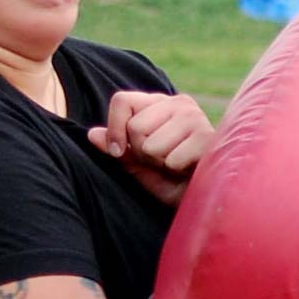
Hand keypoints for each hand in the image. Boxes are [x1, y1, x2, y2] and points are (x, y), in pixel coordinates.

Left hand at [88, 92, 213, 205]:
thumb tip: (92, 135)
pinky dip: (176, 171)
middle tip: (162, 161)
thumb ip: (118, 149)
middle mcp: (179, 103)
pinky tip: (190, 169)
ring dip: (160, 164)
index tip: (119, 152)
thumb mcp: (138, 165)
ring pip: (151, 146)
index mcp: (160, 103)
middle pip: (135, 128)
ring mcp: (195, 118)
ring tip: (177, 165)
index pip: (122, 101)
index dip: (114, 130)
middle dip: (142, 154)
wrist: (205, 198)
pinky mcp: (207, 137)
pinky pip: (171, 159)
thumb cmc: (173, 180)